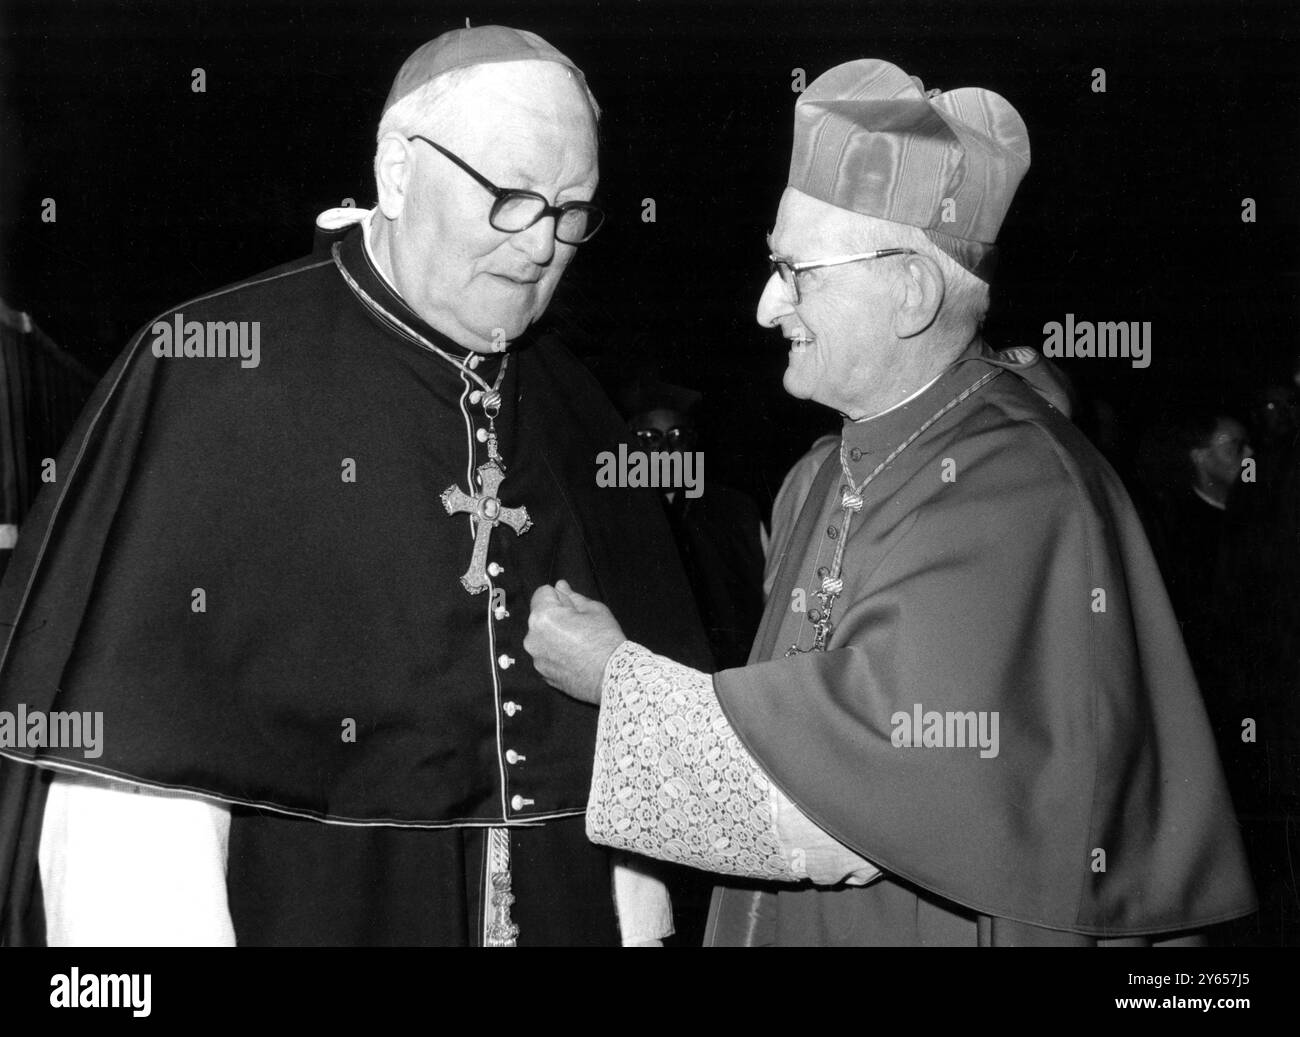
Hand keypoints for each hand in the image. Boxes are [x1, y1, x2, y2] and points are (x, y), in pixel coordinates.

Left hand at [524, 580, 626, 703]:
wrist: (613, 677)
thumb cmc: (605, 641)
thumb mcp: (594, 610)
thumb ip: (572, 596)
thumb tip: (561, 586)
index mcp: (543, 617)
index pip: (542, 592)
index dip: (559, 596)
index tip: (574, 607)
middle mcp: (532, 638)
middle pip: (540, 616)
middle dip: (555, 616)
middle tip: (580, 626)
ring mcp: (536, 658)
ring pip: (542, 637)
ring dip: (554, 636)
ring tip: (579, 644)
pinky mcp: (542, 673)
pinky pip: (546, 655)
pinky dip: (556, 654)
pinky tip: (575, 657)